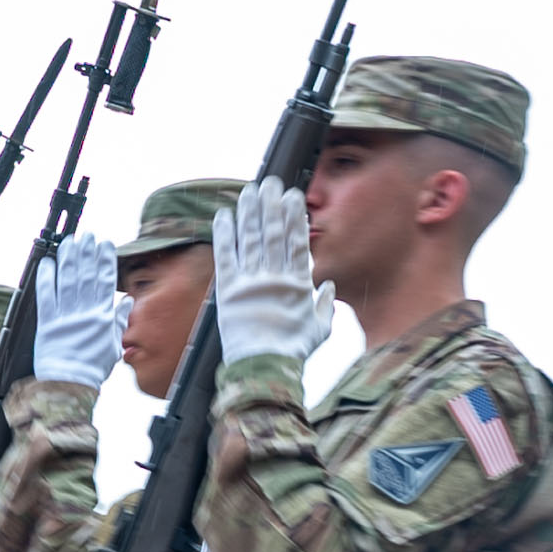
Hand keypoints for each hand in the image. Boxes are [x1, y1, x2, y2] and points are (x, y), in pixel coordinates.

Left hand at [32, 235, 127, 386]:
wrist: (70, 385)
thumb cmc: (92, 368)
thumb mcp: (113, 345)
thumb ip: (119, 320)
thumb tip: (127, 302)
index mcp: (102, 317)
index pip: (106, 282)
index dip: (105, 260)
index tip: (105, 244)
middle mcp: (85, 313)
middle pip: (87, 276)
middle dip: (87, 253)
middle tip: (87, 235)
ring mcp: (66, 317)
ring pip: (68, 281)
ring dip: (69, 259)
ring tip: (69, 242)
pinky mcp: (47, 323)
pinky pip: (46, 297)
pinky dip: (46, 279)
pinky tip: (47, 263)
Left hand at [210, 174, 330, 366]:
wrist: (264, 368)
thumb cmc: (293, 351)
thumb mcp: (320, 330)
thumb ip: (325, 306)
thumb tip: (329, 288)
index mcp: (298, 284)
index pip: (297, 243)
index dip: (295, 218)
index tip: (294, 197)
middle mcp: (274, 278)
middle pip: (273, 234)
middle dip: (272, 206)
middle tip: (271, 183)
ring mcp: (250, 282)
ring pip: (251, 240)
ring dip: (249, 212)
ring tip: (250, 190)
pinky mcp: (228, 291)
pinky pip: (225, 257)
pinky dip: (224, 235)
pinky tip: (223, 215)